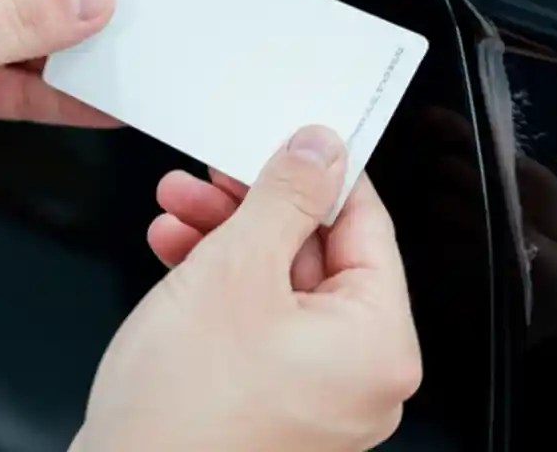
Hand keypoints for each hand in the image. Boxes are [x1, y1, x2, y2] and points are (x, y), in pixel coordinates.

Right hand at [74, 126, 422, 450]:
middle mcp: (362, 377)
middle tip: (212, 175)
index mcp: (379, 344)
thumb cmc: (182, 416)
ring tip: (178, 212)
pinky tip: (178, 255)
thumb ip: (285, 197)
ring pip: (281, 287)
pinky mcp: (275, 405)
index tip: (290, 141)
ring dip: (226, 240)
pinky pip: (262, 326)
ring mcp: (320, 397)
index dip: (321, 173)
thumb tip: (318, 151)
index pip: (367, 226)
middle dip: (253, 207)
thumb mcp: (236, 269)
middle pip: (318, 255)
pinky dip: (222, 289)